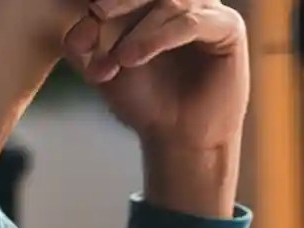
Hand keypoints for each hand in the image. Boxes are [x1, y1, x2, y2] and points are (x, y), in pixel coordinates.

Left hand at [62, 0, 248, 150]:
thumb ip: (87, 40)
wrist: (178, 138)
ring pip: (170, 2)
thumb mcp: (104, 65)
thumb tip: (74, 26)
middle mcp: (184, 0)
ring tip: (121, 58)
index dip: (106, 1)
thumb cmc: (145, 101)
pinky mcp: (229, 28)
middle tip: (97, 12)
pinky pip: (192, 23)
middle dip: (120, 0)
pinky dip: (161, 37)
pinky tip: (135, 57)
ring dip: (140, 30)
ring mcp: (208, 11)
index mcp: (155, 2)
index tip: (79, 28)